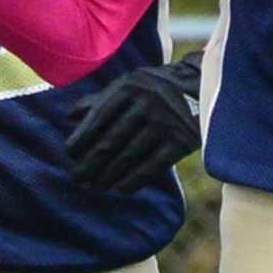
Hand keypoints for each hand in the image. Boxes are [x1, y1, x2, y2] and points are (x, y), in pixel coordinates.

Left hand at [64, 49, 202, 191]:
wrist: (204, 85)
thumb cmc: (156, 88)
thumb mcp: (130, 84)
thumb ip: (100, 100)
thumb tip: (69, 117)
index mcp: (129, 86)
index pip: (99, 117)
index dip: (82, 138)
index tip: (70, 155)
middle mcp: (147, 102)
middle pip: (112, 140)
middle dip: (91, 163)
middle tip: (78, 178)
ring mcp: (166, 122)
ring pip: (130, 155)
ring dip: (109, 175)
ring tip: (96, 187)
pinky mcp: (183, 140)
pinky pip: (154, 165)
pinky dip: (135, 179)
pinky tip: (121, 188)